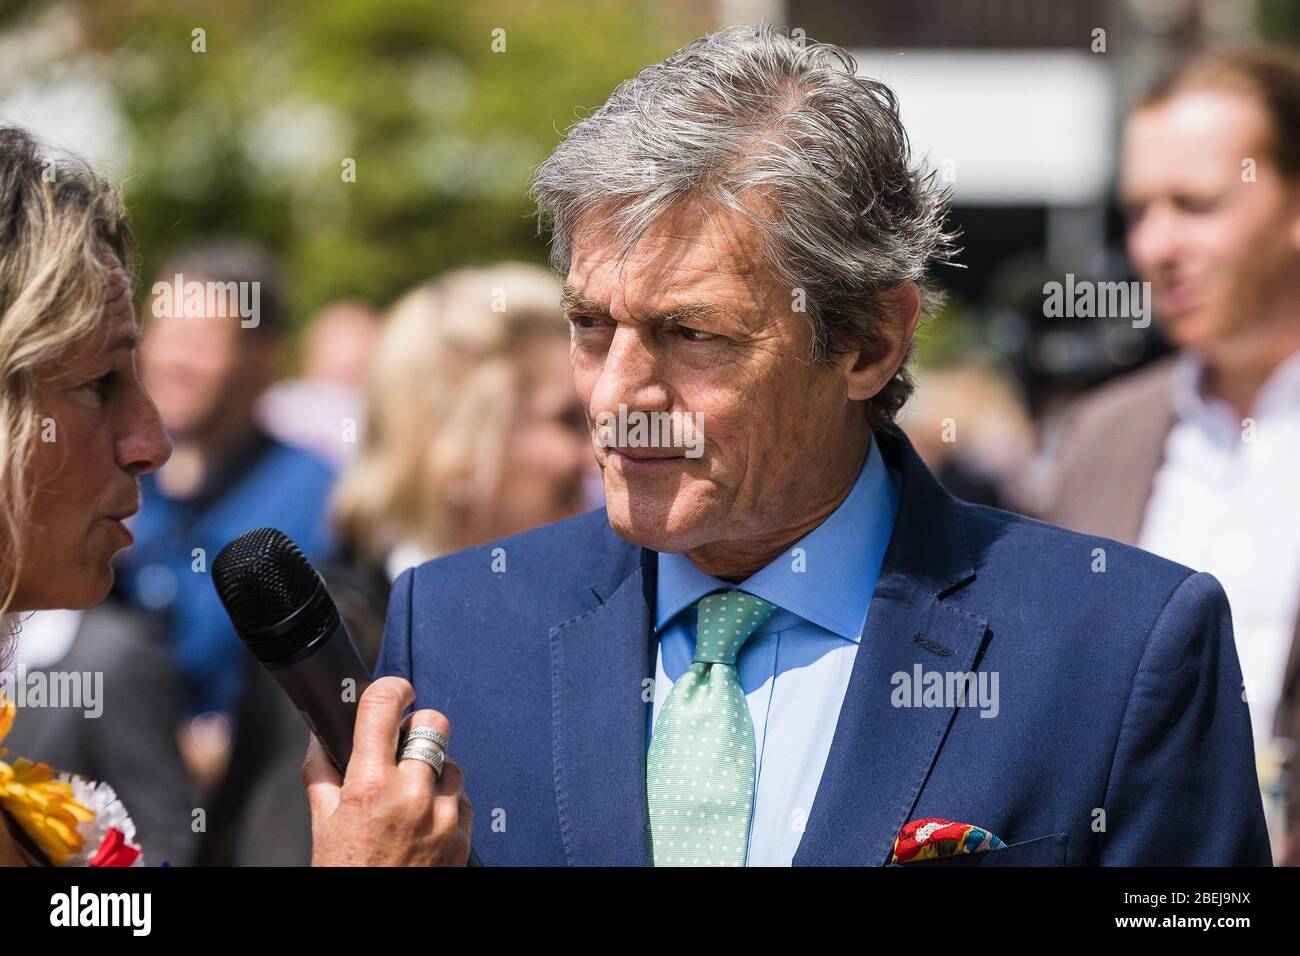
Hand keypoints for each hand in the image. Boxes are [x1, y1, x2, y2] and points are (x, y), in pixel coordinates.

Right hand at [303, 676, 472, 865]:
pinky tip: (424, 822)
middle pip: (433, 724)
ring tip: (409, 798)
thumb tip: (320, 737)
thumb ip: (321, 774)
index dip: (390, 688)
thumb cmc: (345, 874)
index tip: (394, 689)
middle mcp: (412, 795)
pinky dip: (447, 803)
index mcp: (370, 786)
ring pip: (452, 762)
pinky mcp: (464, 835)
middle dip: (418, 729)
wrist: (375, 930)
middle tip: (402, 746)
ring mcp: (444, 815)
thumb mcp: (322, 825)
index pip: (384, 708)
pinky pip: (463, 798)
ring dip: (433, 771)